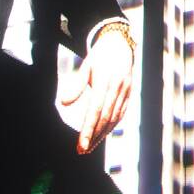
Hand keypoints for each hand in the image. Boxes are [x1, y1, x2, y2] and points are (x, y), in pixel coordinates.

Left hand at [60, 27, 132, 153]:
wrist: (119, 43)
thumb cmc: (99, 56)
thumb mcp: (86, 66)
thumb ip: (76, 85)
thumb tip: (63, 103)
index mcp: (104, 81)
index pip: (95, 111)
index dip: (88, 130)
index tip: (81, 145)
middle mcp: (117, 87)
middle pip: (105, 118)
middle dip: (94, 136)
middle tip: (82, 150)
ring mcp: (126, 91)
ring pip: (114, 118)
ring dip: (102, 134)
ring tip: (90, 146)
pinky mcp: (130, 93)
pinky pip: (121, 113)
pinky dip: (112, 125)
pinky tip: (103, 133)